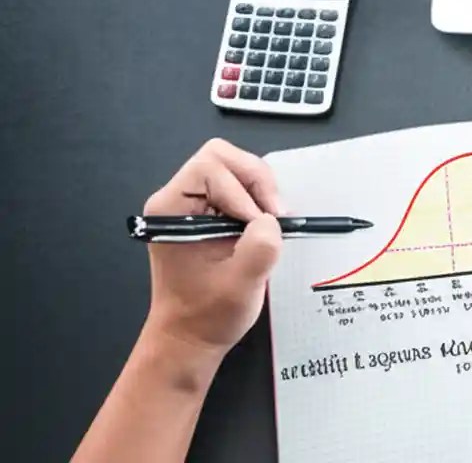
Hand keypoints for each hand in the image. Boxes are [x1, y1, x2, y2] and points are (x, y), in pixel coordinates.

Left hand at [141, 139, 284, 359]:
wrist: (190, 338)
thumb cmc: (208, 316)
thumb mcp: (241, 286)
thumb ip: (259, 249)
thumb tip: (272, 222)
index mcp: (171, 210)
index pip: (211, 165)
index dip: (243, 189)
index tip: (260, 224)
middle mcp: (176, 201)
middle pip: (223, 157)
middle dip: (257, 181)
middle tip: (275, 215)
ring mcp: (191, 206)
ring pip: (234, 169)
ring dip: (261, 192)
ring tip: (271, 225)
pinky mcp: (206, 214)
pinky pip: (238, 187)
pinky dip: (258, 201)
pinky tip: (263, 229)